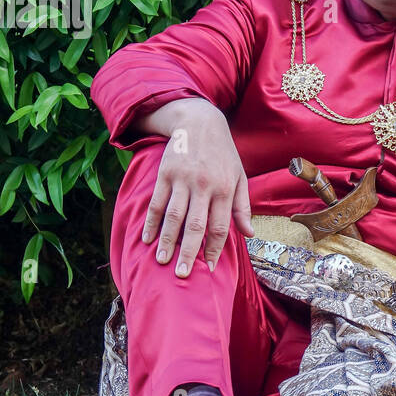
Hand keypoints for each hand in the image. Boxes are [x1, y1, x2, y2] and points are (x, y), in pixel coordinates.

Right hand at [140, 101, 253, 276]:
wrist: (200, 122)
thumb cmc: (223, 154)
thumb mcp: (239, 177)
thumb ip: (242, 206)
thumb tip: (249, 234)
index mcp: (224, 189)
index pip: (220, 226)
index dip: (214, 249)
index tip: (208, 268)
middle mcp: (204, 186)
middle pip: (195, 225)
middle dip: (189, 252)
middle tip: (182, 274)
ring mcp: (182, 180)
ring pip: (173, 216)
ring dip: (166, 240)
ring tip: (161, 260)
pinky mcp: (165, 174)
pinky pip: (156, 202)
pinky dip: (151, 221)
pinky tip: (146, 238)